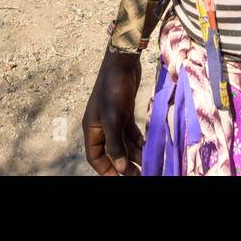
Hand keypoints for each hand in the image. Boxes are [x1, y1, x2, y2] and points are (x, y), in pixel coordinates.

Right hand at [81, 50, 144, 175]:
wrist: (122, 63)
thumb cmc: (113, 89)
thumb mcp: (113, 118)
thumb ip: (116, 144)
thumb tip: (121, 167)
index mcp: (92, 130)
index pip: (96, 157)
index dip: (107, 170)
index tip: (122, 178)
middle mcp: (101, 127)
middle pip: (112, 152)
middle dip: (124, 164)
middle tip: (140, 173)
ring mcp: (113, 120)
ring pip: (123, 143)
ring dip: (134, 154)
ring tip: (148, 163)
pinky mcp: (124, 112)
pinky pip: (130, 133)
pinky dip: (138, 141)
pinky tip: (148, 148)